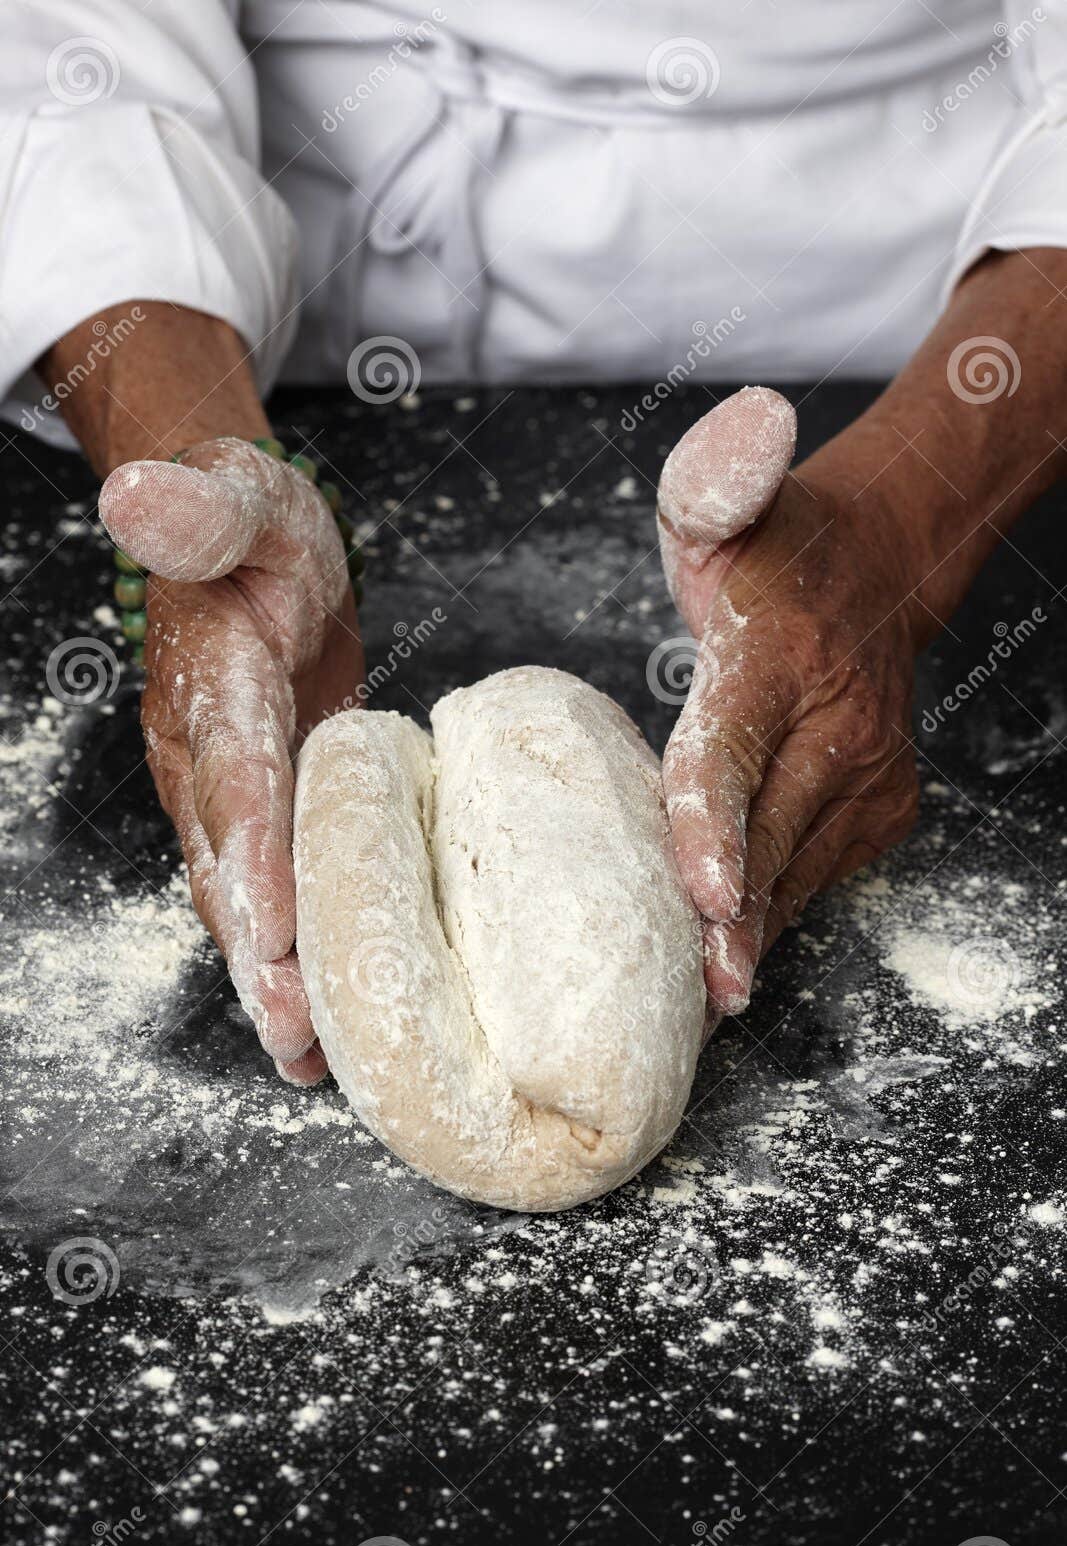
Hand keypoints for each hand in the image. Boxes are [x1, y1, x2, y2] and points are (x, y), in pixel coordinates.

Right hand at [100, 437, 363, 1082]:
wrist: (251, 549)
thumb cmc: (254, 526)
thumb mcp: (240, 496)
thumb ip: (197, 506)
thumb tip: (134, 494)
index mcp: (206, 686)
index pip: (230, 776)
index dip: (248, 847)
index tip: (271, 921)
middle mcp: (202, 758)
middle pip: (229, 865)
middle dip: (258, 953)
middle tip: (294, 1033)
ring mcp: (226, 795)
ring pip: (244, 898)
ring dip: (273, 978)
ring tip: (308, 1058)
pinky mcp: (264, 812)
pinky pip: (272, 890)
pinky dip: (291, 955)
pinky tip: (320, 1021)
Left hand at [658, 388, 921, 1016]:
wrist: (884, 568)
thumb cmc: (778, 550)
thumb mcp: (724, 499)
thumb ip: (715, 476)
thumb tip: (751, 428)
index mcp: (779, 655)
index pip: (736, 749)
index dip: (714, 825)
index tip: (702, 894)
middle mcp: (838, 723)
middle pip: (766, 837)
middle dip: (729, 921)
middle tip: (693, 995)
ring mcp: (871, 770)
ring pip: (797, 871)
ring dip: (751, 934)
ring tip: (705, 1000)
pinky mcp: (887, 804)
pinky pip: (818, 874)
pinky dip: (776, 911)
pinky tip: (734, 950)